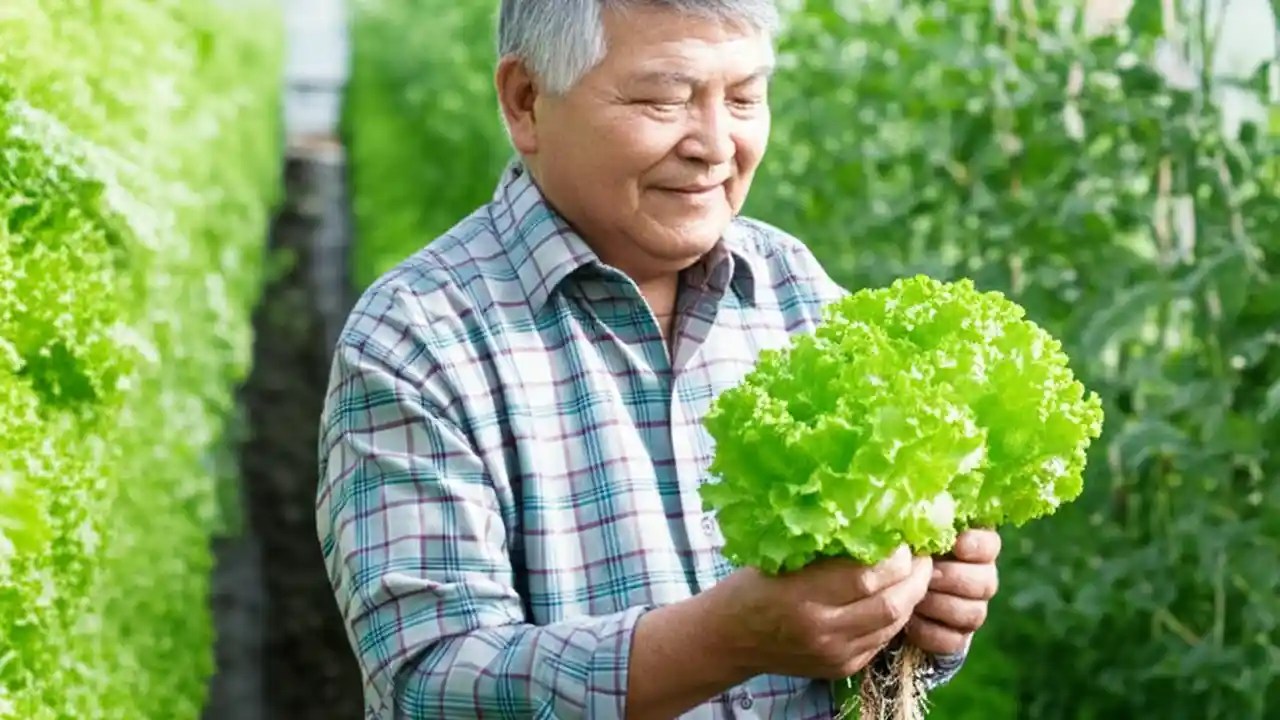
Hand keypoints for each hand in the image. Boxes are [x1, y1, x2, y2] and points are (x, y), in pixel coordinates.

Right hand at [704, 546, 933, 680]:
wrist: (730, 638)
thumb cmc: (752, 585)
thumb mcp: (780, 556)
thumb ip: (825, 545)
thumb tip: (874, 519)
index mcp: (803, 595)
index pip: (869, 574)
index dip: (896, 554)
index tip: (902, 534)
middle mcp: (823, 629)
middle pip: (892, 602)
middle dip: (916, 575)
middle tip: (922, 553)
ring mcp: (835, 653)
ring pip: (894, 624)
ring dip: (911, 596)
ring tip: (913, 573)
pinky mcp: (842, 667)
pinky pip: (882, 640)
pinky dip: (894, 617)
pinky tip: (892, 597)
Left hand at [905, 529, 1000, 655]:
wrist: (895, 593)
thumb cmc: (906, 553)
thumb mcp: (912, 536)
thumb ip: (920, 526)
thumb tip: (910, 513)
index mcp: (973, 548)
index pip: (991, 544)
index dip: (978, 546)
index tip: (958, 545)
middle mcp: (981, 579)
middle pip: (986, 582)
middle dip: (955, 578)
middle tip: (929, 575)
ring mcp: (972, 610)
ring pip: (973, 612)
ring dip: (940, 605)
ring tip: (916, 597)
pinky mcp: (957, 638)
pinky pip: (953, 640)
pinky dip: (930, 632)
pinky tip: (911, 621)